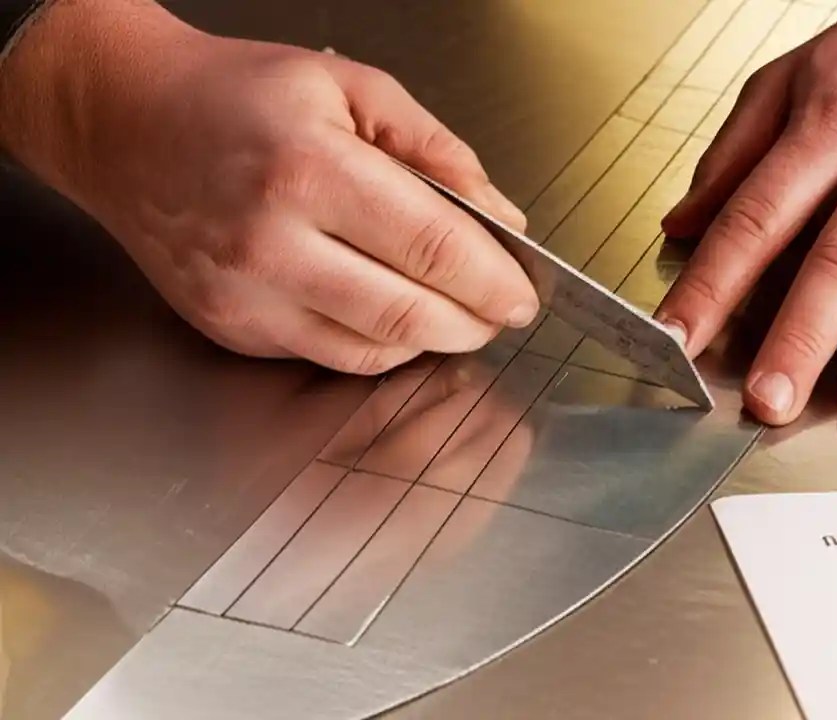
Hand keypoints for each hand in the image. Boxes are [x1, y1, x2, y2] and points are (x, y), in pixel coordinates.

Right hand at [0, 0, 536, 374]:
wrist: (126, 123)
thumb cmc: (235, 96)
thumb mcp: (351, 87)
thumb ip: (437, 151)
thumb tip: (500, 217)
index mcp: (310, 169)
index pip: (434, 248)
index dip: (494, 281)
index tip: (524, 293)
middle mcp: (272, 241)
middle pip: (410, 315)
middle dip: (476, 322)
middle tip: (501, 310)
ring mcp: (246, 295)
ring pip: (374, 351)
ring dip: (433, 340)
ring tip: (457, 313)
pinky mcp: (232, 327)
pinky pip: (329, 356)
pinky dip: (380, 346)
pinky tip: (397, 316)